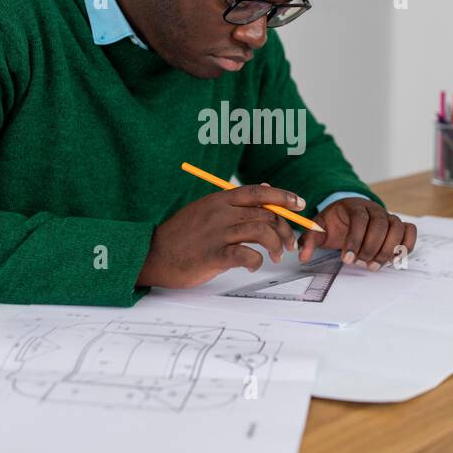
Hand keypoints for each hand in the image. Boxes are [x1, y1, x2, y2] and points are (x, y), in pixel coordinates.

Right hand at [137, 183, 303, 288]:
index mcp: (219, 199)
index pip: (259, 193)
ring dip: (275, 245)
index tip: (299, 205)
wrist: (153, 255)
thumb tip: (267, 187)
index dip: (283, 197)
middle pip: (265, 214)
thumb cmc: (183, 235)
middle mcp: (220, 213)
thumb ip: (235, 201)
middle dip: (284, 229)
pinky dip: (256, 261)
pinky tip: (253, 265)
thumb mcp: (207, 209)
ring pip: (260, 232)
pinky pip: (245, 255)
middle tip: (288, 244)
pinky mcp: (212, 256)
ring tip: (275, 256)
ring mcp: (216, 234)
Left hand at [299, 197, 416, 270]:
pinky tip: (394, 259)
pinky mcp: (398, 225)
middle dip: (371, 247)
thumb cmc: (335, 222)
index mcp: (354, 206)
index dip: (355, 240)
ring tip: (374, 265)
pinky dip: (406, 245)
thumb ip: (310, 240)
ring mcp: (388, 216)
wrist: (348, 213)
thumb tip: (303, 256)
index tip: (346, 259)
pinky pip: (410, 231)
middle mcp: (374, 209)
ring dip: (389, 249)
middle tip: (361, 264)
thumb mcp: (319, 228)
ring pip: (397, 227)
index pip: (360, 219)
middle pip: (381, 224)